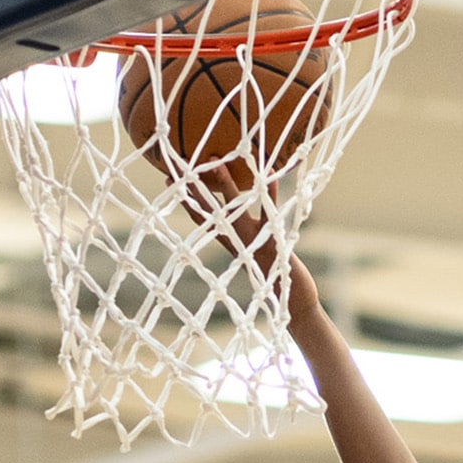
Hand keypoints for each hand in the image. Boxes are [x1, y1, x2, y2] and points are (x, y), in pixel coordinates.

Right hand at [185, 164, 318, 320]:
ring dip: (224, 186)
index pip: (199, 218)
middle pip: (208, 211)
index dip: (183, 199)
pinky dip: (270, 194)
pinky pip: (269, 214)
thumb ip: (251, 232)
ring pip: (233, 210)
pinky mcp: (272, 243)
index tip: (168, 178)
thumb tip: (247, 212)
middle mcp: (235, 241)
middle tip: (179, 164)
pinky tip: (271, 174)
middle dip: (193, 188)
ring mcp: (252, 242)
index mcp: (229, 242)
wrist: (294, 301)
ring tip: (216, 161)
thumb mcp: (258, 250)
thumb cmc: (276, 274)